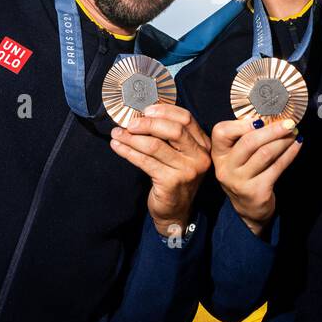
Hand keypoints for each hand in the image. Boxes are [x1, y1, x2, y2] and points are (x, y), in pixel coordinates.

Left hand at [109, 105, 210, 238]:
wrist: (175, 211)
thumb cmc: (174, 178)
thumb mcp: (181, 155)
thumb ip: (171, 136)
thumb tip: (143, 116)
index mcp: (203, 145)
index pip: (186, 119)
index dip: (164, 111)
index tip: (146, 110)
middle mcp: (199, 157)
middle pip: (173, 130)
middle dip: (147, 124)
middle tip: (129, 124)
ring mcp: (187, 170)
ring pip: (155, 145)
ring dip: (132, 138)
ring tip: (117, 134)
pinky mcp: (171, 182)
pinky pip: (145, 162)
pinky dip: (128, 152)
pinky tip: (118, 147)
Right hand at [209, 117, 301, 236]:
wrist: (249, 209)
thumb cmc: (245, 174)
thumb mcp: (237, 157)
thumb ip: (244, 138)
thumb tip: (269, 117)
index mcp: (218, 155)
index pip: (221, 132)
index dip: (241, 123)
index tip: (262, 119)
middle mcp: (225, 168)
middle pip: (248, 142)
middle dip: (271, 130)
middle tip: (288, 123)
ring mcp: (240, 182)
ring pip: (265, 154)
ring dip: (283, 141)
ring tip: (294, 133)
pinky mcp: (257, 192)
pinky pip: (277, 168)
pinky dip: (289, 154)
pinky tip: (297, 145)